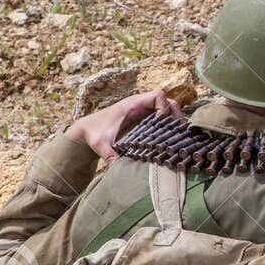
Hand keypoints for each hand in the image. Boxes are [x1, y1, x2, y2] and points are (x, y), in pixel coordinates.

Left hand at [65, 89, 182, 161]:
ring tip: (176, 138)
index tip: (162, 123)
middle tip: (177, 134)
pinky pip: (164, 118)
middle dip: (175, 117)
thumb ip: (110, 155)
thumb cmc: (94, 133)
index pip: (158, 96)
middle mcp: (141, 105)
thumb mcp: (101, 145)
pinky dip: (169, 126)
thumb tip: (120, 168)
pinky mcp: (145, 118)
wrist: (87, 129)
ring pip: (169, 110)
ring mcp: (145, 111)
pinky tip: (169, 140)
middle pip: (169, 103)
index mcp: (132, 105)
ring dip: (174, 123)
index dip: (164, 108)